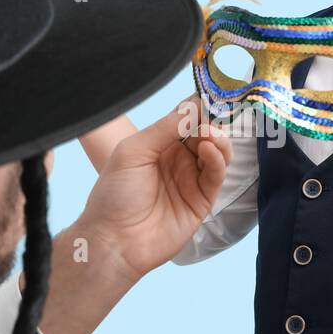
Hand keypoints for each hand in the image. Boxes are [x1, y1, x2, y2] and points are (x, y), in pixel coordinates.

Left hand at [77, 95, 230, 277]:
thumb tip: (196, 104)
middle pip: (206, 132)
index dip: (200, 105)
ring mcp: (191, 180)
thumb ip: (166, 127)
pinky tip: (209, 149)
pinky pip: (216, 175)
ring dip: (219, 138)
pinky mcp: (201, 201)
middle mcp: (178, 159)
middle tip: (214, 114)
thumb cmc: (114, 194)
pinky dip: (217, 159)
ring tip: (211, 134)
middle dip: (213, 120)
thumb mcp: (134, 150)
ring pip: (217, 152)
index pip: (187, 117)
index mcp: (159, 144)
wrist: (114, 240)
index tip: (212, 93)